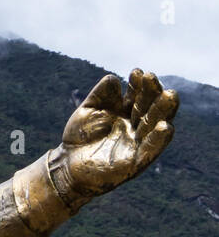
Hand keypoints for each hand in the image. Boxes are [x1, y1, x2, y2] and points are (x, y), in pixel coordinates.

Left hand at [57, 70, 176, 198]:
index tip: (137, 72)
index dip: (138, 85)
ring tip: (169, 95)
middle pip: (149, 109)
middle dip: (153, 94)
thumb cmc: (79, 136)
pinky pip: (150, 150)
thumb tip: (113, 78)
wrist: (67, 163)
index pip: (137, 97)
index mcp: (126, 114)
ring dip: (162, 111)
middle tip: (153, 78)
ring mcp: (137, 143)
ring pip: (153, 126)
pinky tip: (165, 126)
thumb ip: (101, 96)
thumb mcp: (88, 111)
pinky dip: (159, 139)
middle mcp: (135, 127)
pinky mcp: (136, 162)